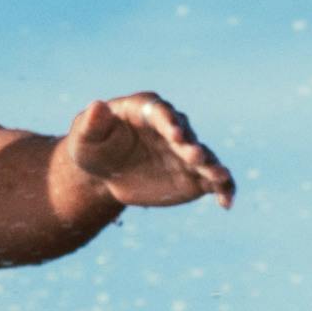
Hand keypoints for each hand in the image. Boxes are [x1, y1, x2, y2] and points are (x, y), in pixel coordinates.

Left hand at [70, 90, 237, 212]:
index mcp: (148, 111)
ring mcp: (186, 153)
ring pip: (205, 158)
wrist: (106, 174)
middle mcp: (174, 129)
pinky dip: (224, 189)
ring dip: (213, 166)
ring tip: (220, 177)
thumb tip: (96, 107)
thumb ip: (91, 124)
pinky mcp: (194, 176)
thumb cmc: (94, 147)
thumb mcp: (85, 137)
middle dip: (191, 146)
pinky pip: (214, 182)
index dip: (168, 122)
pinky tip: (226, 203)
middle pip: (186, 136)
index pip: (161, 113)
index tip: (173, 133)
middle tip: (196, 157)